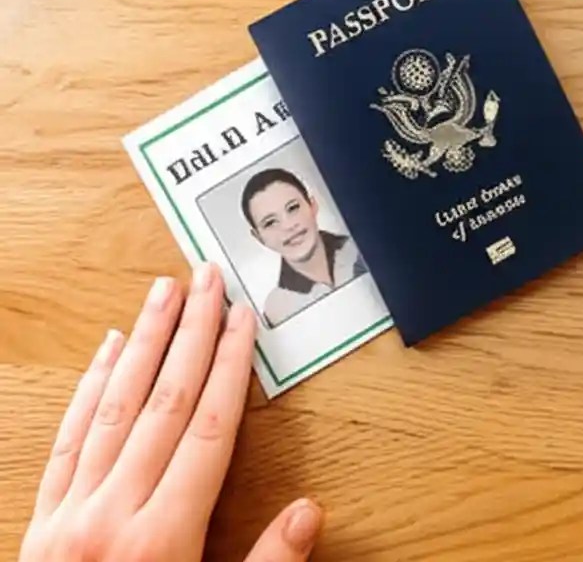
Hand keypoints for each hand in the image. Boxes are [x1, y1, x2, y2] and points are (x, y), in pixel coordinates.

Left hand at [20, 264, 323, 561]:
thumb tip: (310, 512)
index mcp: (163, 538)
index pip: (206, 429)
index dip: (228, 367)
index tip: (241, 318)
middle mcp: (112, 515)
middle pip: (161, 404)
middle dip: (189, 335)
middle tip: (205, 277)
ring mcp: (69, 516)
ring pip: (112, 410)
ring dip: (141, 345)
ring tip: (160, 294)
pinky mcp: (41, 524)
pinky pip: (68, 442)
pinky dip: (88, 392)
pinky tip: (106, 354)